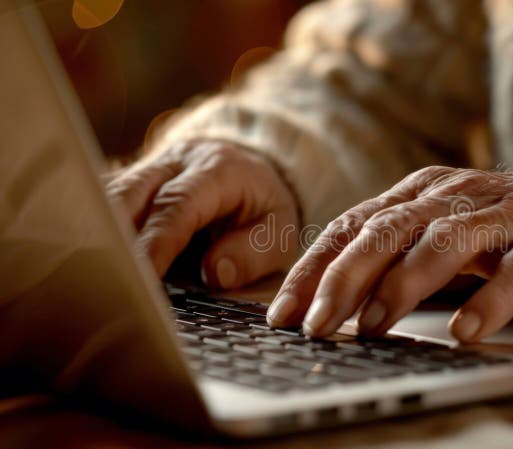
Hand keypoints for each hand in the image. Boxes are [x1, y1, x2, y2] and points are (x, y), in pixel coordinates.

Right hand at [106, 140, 299, 288]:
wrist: (248, 168)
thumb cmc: (261, 206)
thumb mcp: (279, 230)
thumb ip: (253, 252)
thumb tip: (215, 273)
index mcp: (218, 170)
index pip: (179, 203)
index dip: (158, 240)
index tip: (145, 275)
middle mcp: (177, 161)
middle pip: (131, 191)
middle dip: (115, 234)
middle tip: (108, 277)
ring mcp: (148, 168)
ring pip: (108, 193)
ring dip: (97, 230)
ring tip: (91, 270)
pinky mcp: (129, 182)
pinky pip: (101, 199)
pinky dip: (92, 225)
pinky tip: (86, 255)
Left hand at [267, 166, 512, 341]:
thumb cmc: (505, 229)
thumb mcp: (441, 230)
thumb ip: (394, 253)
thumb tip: (330, 301)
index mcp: (422, 193)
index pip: (354, 225)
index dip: (315, 268)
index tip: (284, 312)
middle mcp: (457, 197)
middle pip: (389, 231)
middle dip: (345, 279)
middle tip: (317, 325)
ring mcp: (505, 217)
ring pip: (445, 243)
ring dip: (404, 285)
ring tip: (374, 325)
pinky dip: (489, 301)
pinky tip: (465, 330)